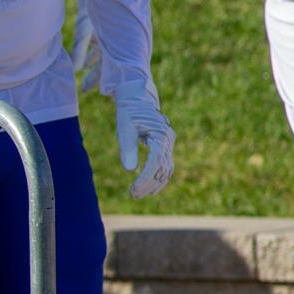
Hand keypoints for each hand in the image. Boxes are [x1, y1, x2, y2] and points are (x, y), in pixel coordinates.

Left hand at [113, 79, 175, 199]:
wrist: (137, 97)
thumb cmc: (129, 111)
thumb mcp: (125, 128)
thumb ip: (128, 148)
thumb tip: (130, 170)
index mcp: (160, 134)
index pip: (156, 162)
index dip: (145, 178)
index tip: (134, 190)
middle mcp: (168, 139)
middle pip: (163, 168)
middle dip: (149, 184)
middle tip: (133, 195)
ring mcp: (169, 142)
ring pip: (166, 169)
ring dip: (154, 183)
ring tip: (138, 194)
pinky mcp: (165, 145)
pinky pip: (166, 165)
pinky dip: (159, 177)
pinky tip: (149, 187)